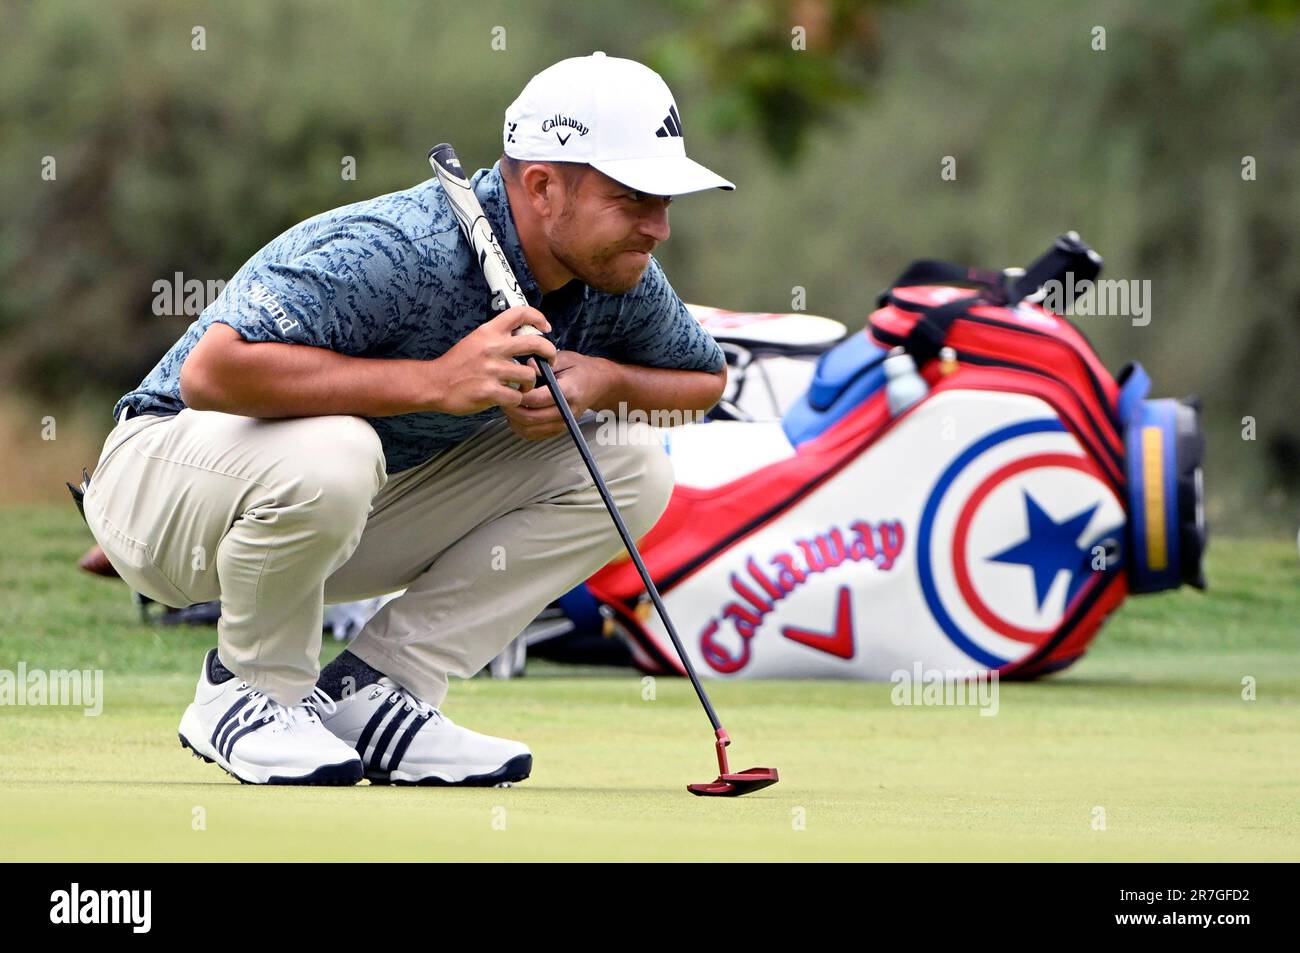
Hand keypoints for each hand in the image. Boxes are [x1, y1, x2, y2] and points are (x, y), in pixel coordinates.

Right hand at [424, 307, 557, 414]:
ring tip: (521, 386)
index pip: (519, 313)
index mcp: (489, 332)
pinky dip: (515, 400)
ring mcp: (492, 370)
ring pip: (529, 375)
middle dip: (549, 352)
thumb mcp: (476, 340)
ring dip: (529, 383)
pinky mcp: (490, 391)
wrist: (435, 383)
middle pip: (535, 343)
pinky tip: (508, 398)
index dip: (538, 318)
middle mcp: (493, 348)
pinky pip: (517, 396)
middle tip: (550, 360)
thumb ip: (498, 337)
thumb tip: (523, 338)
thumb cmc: (456, 364)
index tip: (545, 327)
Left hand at [502, 350, 613, 439]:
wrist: (598, 384)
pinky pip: (532, 434)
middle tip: (503, 395)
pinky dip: (519, 426)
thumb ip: (543, 363)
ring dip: (513, 418)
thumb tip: (524, 367)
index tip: (511, 384)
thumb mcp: (564, 358)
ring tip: (510, 403)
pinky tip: (517, 413)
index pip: (536, 398)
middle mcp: (566, 411)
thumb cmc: (579, 369)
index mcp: (568, 391)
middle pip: (530, 417)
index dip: (518, 393)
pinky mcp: (557, 430)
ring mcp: (562, 424)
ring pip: (528, 429)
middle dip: (511, 407)